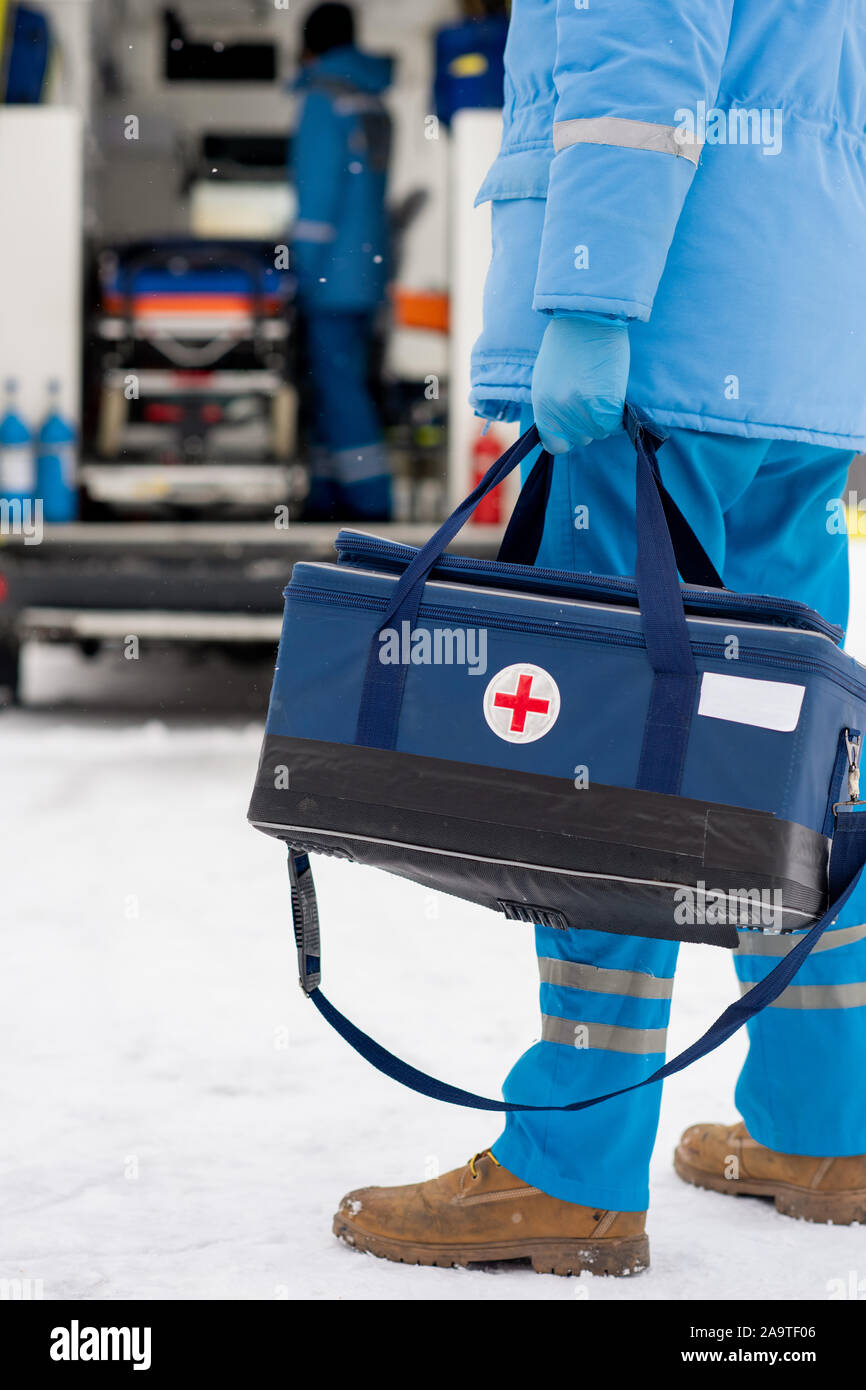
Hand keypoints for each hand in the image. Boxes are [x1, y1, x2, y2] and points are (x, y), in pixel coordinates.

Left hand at [531, 315, 629, 453]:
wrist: (586, 318)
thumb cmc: (566, 344)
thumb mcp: (546, 380)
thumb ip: (552, 407)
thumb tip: (561, 430)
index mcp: (542, 406)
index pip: (554, 445)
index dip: (566, 437)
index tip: (573, 426)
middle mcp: (560, 412)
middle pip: (581, 438)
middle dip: (587, 424)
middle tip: (590, 397)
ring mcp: (583, 410)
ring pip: (600, 432)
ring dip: (603, 417)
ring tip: (600, 390)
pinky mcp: (606, 404)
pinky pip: (615, 424)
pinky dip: (617, 413)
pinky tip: (612, 392)